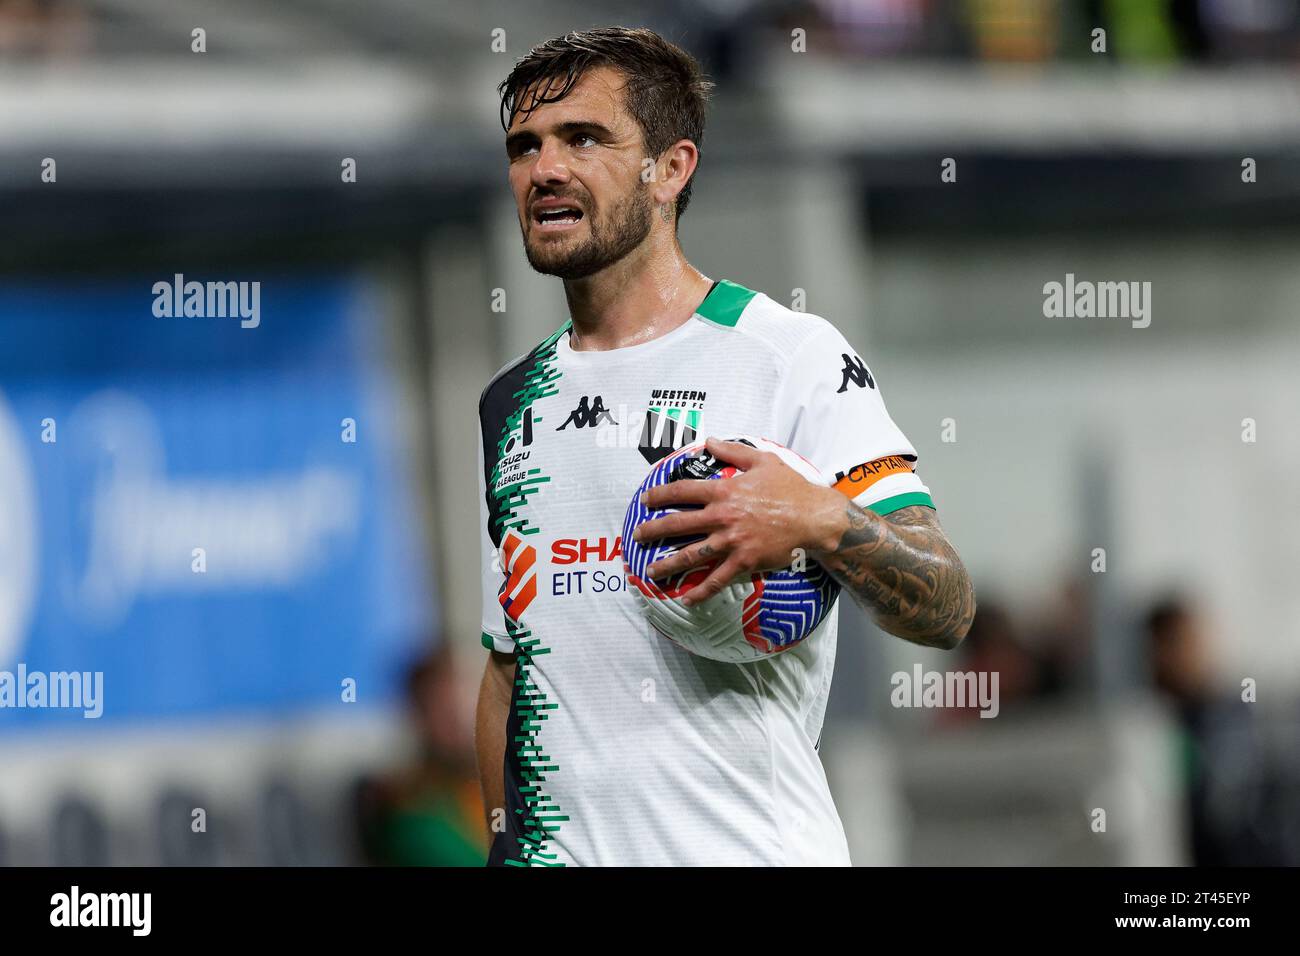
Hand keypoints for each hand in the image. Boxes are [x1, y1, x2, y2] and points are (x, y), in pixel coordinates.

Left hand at [631, 437, 843, 605]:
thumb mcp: (763, 460)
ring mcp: (732, 541)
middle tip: (638, 536)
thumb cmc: (791, 488)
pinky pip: (717, 579)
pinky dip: (701, 591)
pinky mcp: (744, 562)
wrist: (815, 518)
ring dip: (668, 564)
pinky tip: (687, 599)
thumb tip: (709, 441)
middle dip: (653, 530)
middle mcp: (723, 517)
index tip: (646, 500)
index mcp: (725, 491)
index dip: (660, 495)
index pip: (683, 491)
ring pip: (691, 555)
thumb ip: (732, 451)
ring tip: (651, 571)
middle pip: (678, 524)